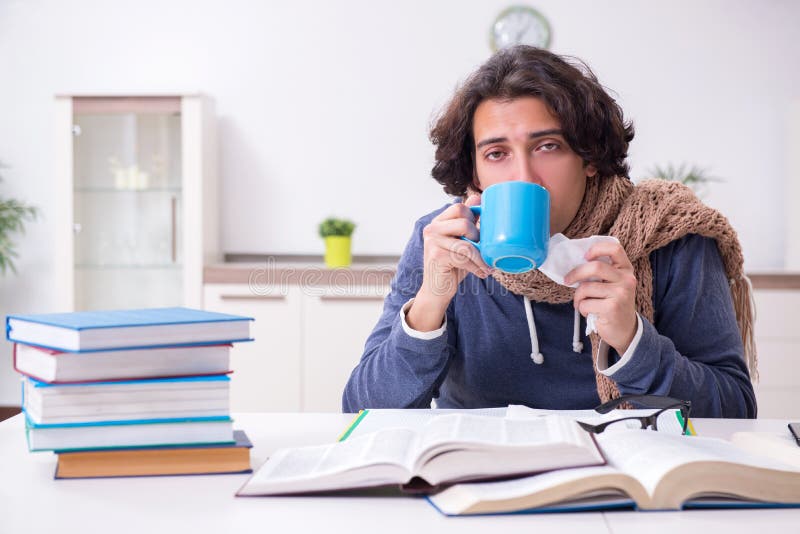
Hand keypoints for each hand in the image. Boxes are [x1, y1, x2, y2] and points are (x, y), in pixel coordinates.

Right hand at [406, 195, 491, 330]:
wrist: (437, 290)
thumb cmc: (452, 266)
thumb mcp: (461, 242)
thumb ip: (467, 222)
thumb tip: (478, 197)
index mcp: (438, 222)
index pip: (459, 207)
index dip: (473, 217)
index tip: (478, 233)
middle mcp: (432, 228)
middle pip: (464, 221)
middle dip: (478, 237)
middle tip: (482, 249)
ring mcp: (432, 242)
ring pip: (466, 243)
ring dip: (481, 257)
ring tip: (487, 266)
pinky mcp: (436, 256)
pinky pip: (464, 258)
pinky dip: (476, 267)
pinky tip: (482, 273)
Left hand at [564, 241, 637, 354]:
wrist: (625, 330)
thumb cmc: (613, 304)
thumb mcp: (613, 285)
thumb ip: (601, 273)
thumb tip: (575, 263)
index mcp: (626, 269)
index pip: (615, 248)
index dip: (597, 248)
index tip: (584, 256)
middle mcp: (627, 279)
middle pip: (595, 267)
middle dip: (576, 274)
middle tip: (567, 280)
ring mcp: (621, 294)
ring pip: (586, 287)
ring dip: (578, 297)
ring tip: (581, 303)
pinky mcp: (612, 308)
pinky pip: (586, 303)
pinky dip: (582, 309)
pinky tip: (589, 312)